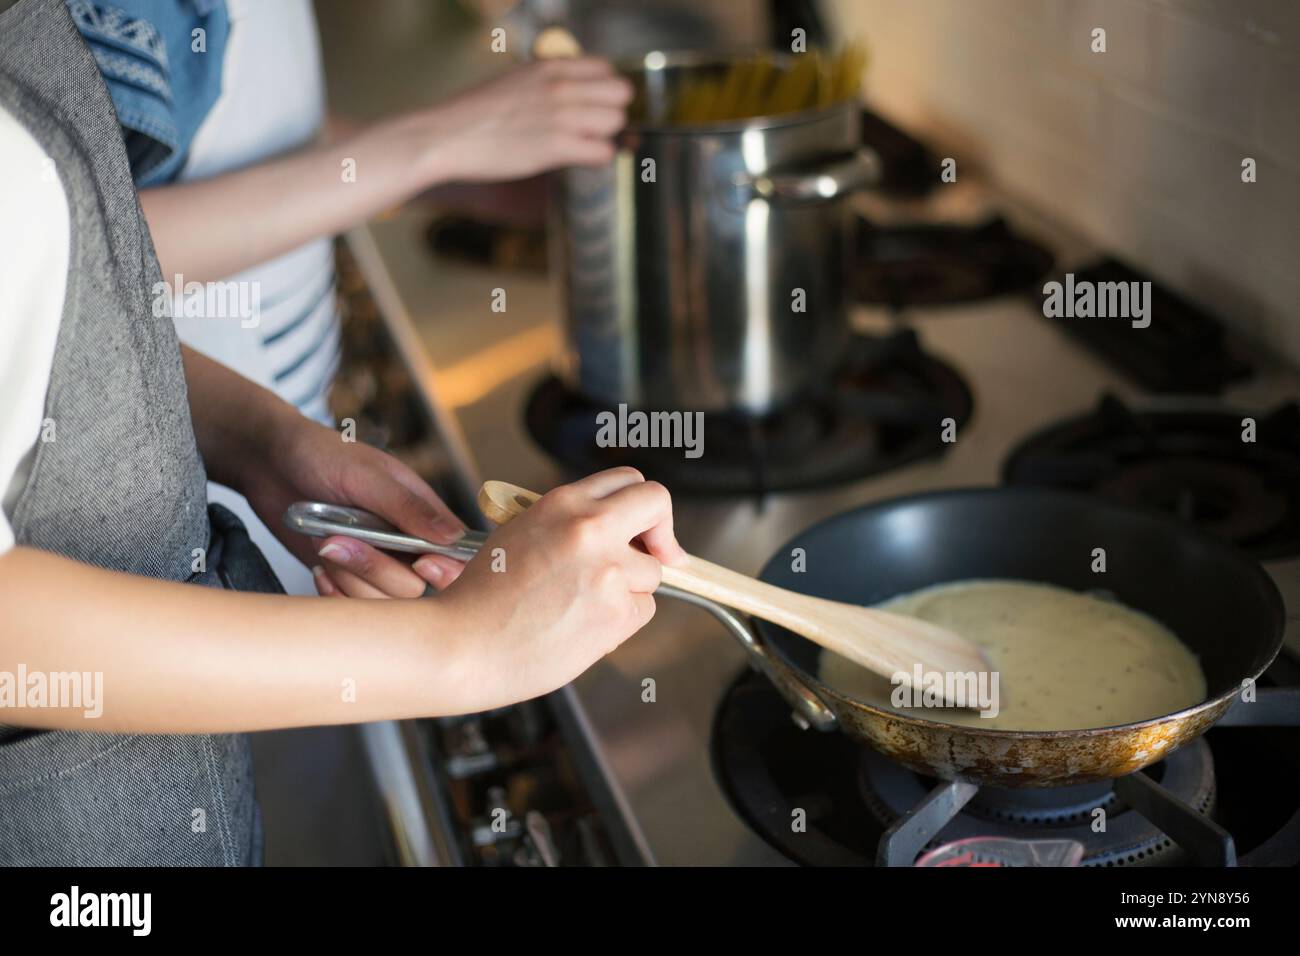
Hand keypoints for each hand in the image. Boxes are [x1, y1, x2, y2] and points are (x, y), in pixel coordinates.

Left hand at [241, 412, 467, 597]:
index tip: (421, 562)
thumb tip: (453, 537)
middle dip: (375, 569)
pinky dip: (331, 593)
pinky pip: (350, 607)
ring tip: (324, 543)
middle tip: (341, 540)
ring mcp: (373, 563)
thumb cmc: (320, 454)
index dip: (447, 569)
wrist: (267, 461)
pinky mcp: (344, 577)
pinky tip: (318, 567)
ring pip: (379, 601)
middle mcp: (403, 544)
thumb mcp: (365, 475)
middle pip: (413, 587)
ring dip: (347, 577)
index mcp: (423, 515)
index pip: (456, 555)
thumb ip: (407, 507)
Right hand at [416, 57, 632, 181]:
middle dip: (610, 113)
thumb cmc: (477, 114)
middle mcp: (560, 86)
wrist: (447, 136)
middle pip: (620, 95)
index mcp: (550, 66)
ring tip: (579, 145)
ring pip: (616, 122)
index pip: (606, 69)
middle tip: (590, 129)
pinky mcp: (556, 146)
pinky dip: (596, 159)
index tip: (590, 108)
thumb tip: (576, 97)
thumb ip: (548, 83)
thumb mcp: (516, 81)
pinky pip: (603, 152)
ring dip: (604, 137)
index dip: (603, 92)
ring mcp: (561, 115)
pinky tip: (576, 159)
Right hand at [438, 468, 684, 708]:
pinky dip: (620, 623)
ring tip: (581, 608)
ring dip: (629, 590)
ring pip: (652, 573)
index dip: (639, 507)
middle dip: (662, 530)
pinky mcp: (616, 612)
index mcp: (562, 503)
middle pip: (657, 504)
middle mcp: (589, 528)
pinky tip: (581, 629)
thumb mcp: (518, 536)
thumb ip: (567, 526)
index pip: (628, 481)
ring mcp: (607, 570)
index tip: (641, 528)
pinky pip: (642, 611)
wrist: (459, 647)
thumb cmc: (479, 602)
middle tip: (659, 553)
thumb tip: (611, 533)